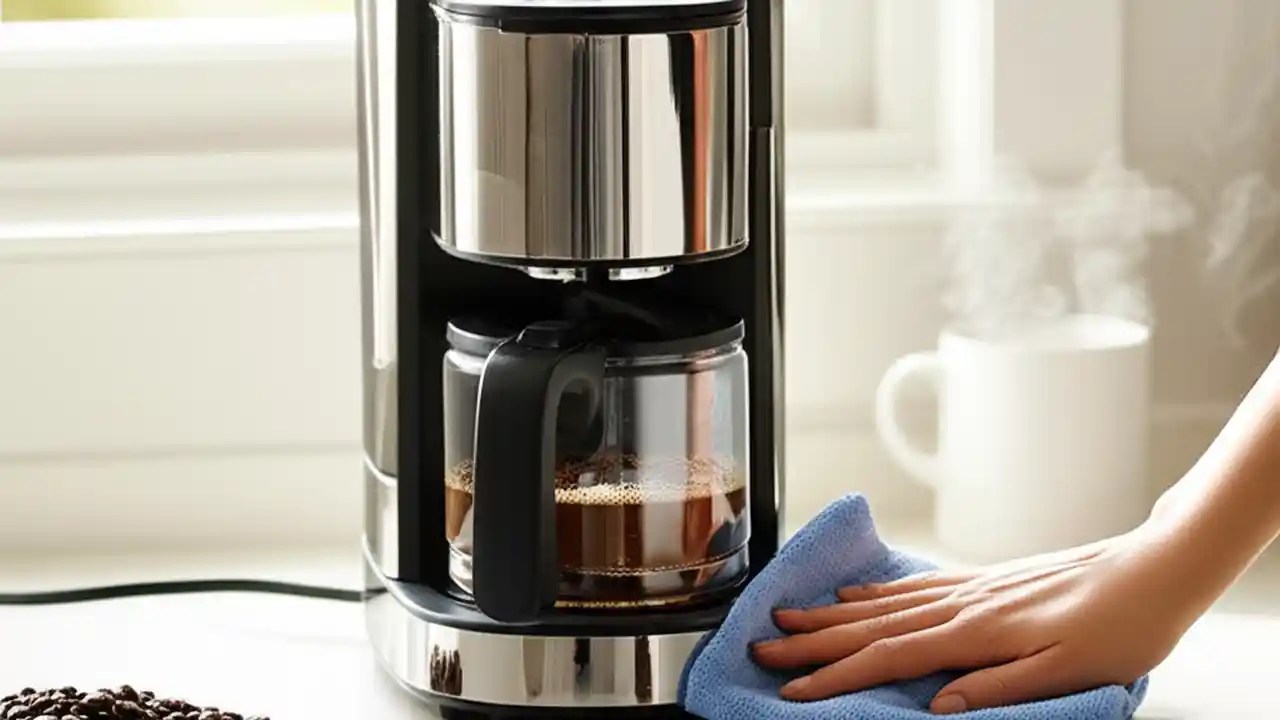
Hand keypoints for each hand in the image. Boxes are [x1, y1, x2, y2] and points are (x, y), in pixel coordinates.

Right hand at [752, 523, 1206, 713]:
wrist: (1153, 570)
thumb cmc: (1119, 628)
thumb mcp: (1067, 674)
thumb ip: (999, 688)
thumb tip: (938, 705)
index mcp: (978, 632)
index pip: (889, 657)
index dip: (836, 676)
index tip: (791, 689)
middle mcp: (963, 605)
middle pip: (871, 625)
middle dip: (813, 640)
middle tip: (764, 645)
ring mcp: (970, 589)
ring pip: (884, 603)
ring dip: (832, 613)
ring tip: (790, 616)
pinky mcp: (983, 581)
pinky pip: (914, 586)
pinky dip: (875, 591)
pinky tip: (854, 593)